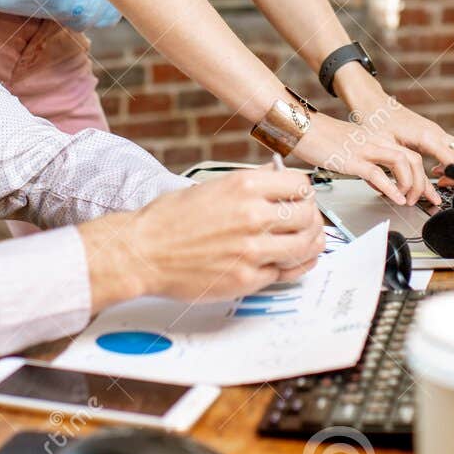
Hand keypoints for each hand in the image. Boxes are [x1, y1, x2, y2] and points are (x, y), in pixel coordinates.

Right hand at [79, 170, 325, 309]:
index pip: (299, 185)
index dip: (304, 192)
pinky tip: (294, 263)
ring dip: (310, 244)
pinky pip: (284, 273)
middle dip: (311, 218)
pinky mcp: (246, 278)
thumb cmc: (167, 220)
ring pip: (303, 246)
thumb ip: (248, 183)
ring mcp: (251, 249)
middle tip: (308, 222)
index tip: (302, 198)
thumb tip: (275, 175)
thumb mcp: (210, 186)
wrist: (142, 252)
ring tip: (308, 243)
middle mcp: (253, 215)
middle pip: (307, 216)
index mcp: (244, 187)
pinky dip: (292, 268)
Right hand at [288, 110, 429, 205]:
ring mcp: (365, 148)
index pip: (411, 155)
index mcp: (379, 138)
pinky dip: (391, 188)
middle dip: (422, 183)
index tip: (424, 192)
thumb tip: (379, 182)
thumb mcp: (353, 151)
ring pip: (402, 163)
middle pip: (413, 159)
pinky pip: (378, 173)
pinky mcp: (352, 158)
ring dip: (410, 184)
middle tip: (420, 199)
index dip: (421, 176)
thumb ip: (369, 164)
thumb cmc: (322, 139)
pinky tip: (395, 198)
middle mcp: (377, 141)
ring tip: (407, 200)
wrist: (302, 128)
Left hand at [345, 93, 453, 202]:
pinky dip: (452, 161)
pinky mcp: (433, 133)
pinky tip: (436, 169)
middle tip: (442, 185)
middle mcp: (436, 133)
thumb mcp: (386, 147)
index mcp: (427, 137)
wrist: (374, 103)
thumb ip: (402, 164)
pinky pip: (453, 148)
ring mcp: (436, 132)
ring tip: (439, 178)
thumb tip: (410, 185)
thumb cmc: (377, 122)